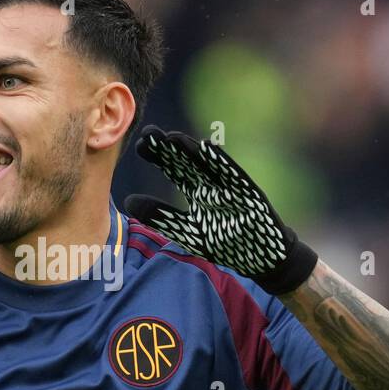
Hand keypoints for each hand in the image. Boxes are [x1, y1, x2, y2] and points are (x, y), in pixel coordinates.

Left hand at [124, 126, 317, 293]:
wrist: (260, 256)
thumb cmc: (225, 242)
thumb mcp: (187, 231)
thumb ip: (160, 216)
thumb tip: (128, 201)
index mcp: (196, 190)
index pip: (174, 168)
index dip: (158, 156)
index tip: (139, 146)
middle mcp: (211, 183)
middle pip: (187, 160)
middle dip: (169, 148)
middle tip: (148, 133)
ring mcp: (229, 186)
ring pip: (207, 163)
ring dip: (191, 151)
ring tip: (173, 138)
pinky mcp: (247, 192)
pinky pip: (232, 174)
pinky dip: (220, 163)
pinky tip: (207, 150)